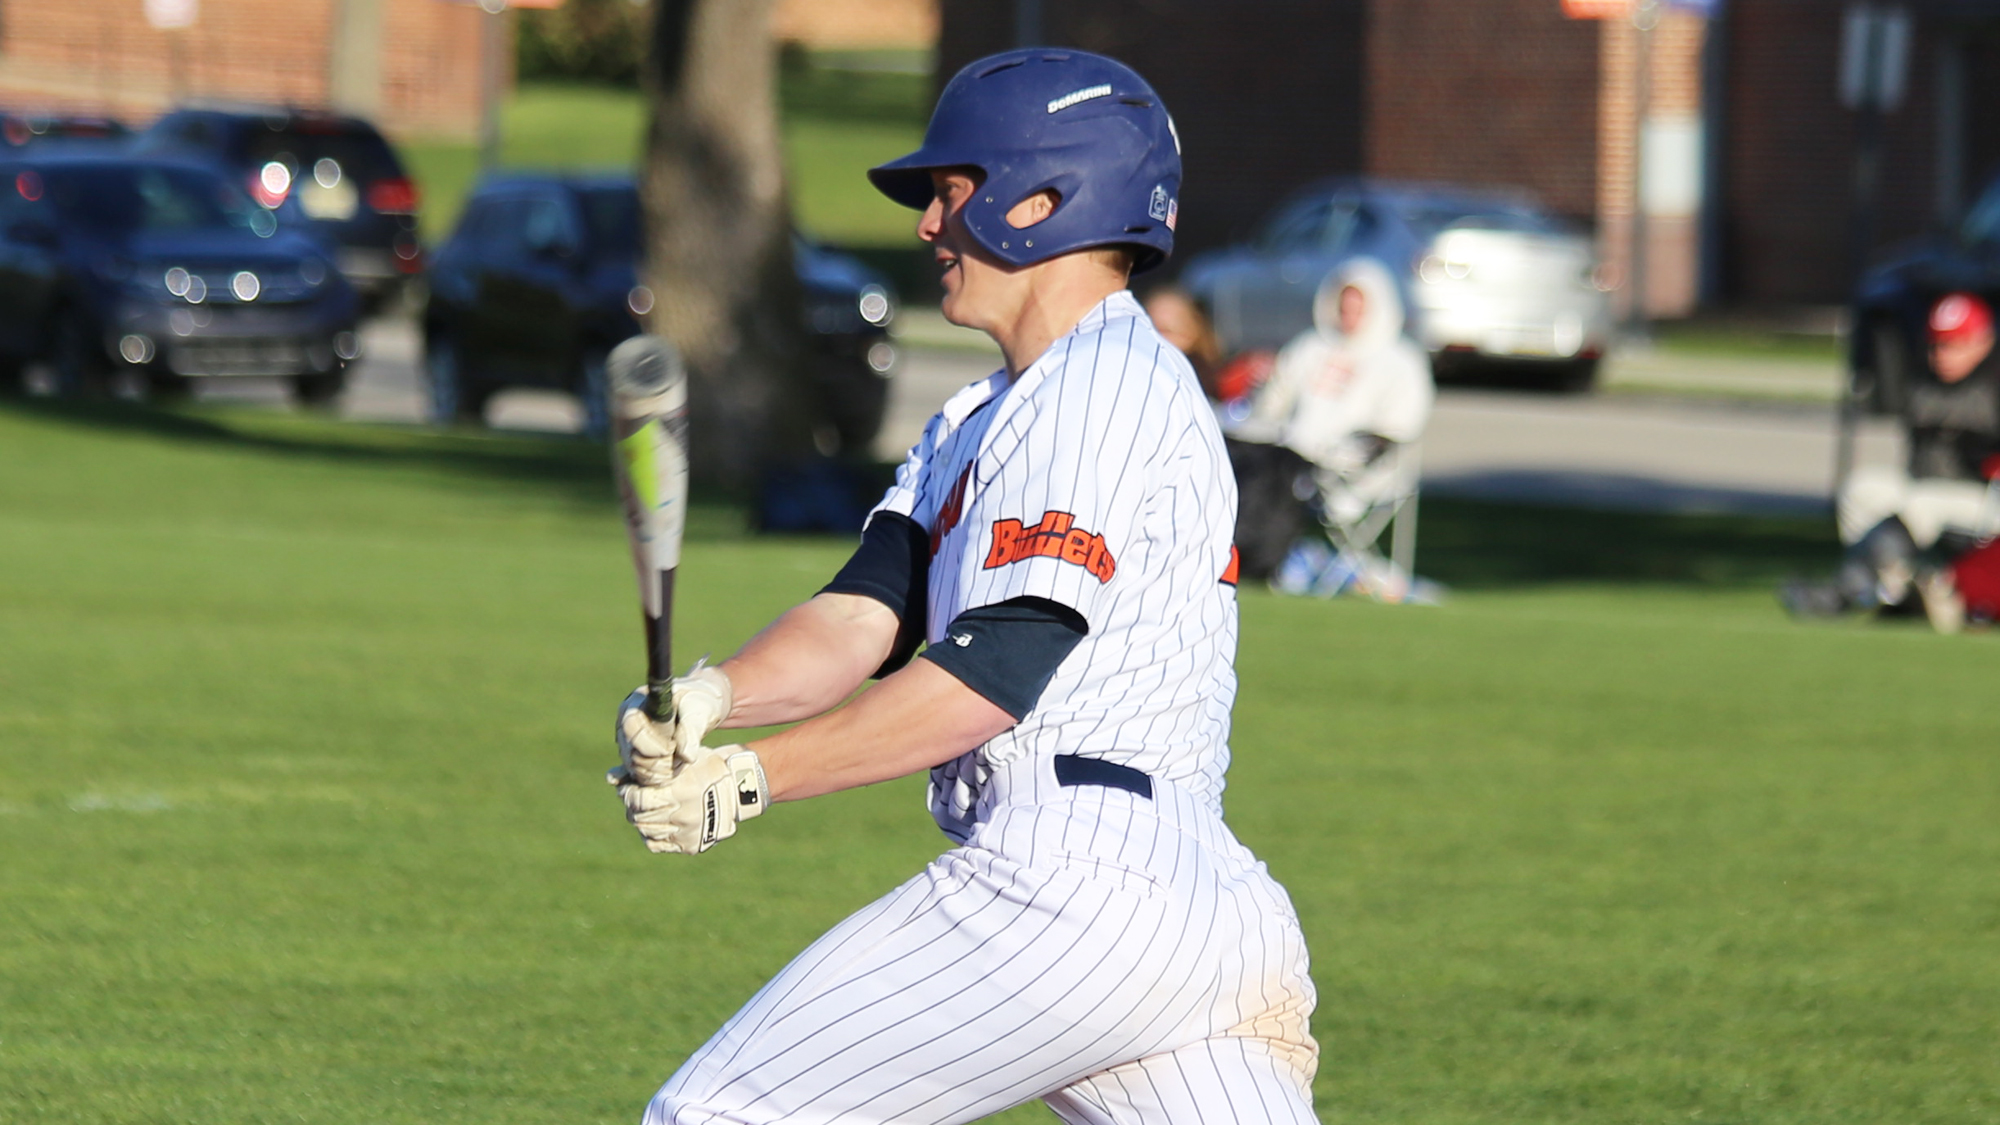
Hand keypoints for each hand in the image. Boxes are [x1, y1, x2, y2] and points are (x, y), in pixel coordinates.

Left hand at [607, 743, 768, 853]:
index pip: (639, 800)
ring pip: (646, 832)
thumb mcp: (681, 758)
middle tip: (635, 798)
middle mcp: (685, 814)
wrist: (738, 790)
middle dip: (632, 807)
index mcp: (682, 790)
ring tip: (647, 809)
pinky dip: (651, 834)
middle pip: (639, 817)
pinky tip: (657, 822)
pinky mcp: (691, 845)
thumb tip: (611, 777)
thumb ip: (645, 767)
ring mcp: (688, 832)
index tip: (629, 788)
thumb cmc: (704, 768)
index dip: (628, 794)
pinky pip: (657, 844)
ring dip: (641, 820)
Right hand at [614, 665, 732, 785]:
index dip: (650, 744)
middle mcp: (624, 723)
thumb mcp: (699, 710)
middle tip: (681, 758)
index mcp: (636, 703)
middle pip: (631, 753)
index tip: (672, 749)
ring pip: (635, 768)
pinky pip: (639, 776)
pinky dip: (657, 778)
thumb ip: (692, 730)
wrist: (696, 709)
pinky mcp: (632, 756)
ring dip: (660, 773)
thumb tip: (687, 757)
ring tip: (681, 761)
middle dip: (659, 762)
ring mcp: (626, 741)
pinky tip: (674, 770)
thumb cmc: (697, 702)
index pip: (631, 727)